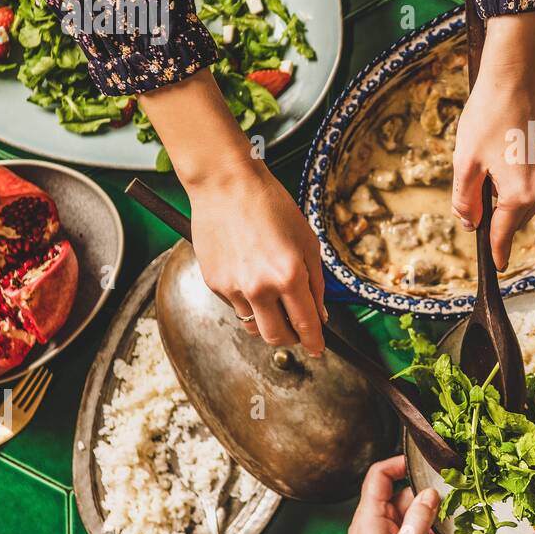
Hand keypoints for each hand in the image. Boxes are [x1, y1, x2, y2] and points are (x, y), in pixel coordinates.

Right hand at [188, 160, 326, 353]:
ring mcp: (234, 287)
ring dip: (267, 320)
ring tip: (274, 299)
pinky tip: (250, 275)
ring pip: (253, 325)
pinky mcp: (214, 283)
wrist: (227, 185)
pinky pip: (236, 305)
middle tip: (298, 330)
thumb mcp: (308, 241)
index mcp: (289, 275)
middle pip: (276, 337)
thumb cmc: (271, 205)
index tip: (318, 348)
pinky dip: (248, 300)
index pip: (306, 325)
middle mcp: (260, 287)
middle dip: (291, 338)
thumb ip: (316, 283)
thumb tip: (320, 315)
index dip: (314, 342)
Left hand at [348, 456, 444, 533]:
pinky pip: (407, 533)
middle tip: (444, 508)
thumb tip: (430, 493)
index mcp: (368, 518)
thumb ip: (419, 518)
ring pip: (407, 516)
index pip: (378, 476)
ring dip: (427, 523)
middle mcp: (371, 524)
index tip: (419, 463)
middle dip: (423, 502)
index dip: (398, 464)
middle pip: (398, 496)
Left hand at [451, 11, 534, 270]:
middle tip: (473, 194)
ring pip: (524, 194)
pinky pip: (533, 176)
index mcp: (521, 194)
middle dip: (494, 211)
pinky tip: (501, 150)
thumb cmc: (490, 115)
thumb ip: (466, 199)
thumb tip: (469, 221)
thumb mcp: (466, 162)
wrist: (518, 73)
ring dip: (504, 190)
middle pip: (515, 213)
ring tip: (486, 159)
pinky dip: (517, 174)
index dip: (496, 252)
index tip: (496, 267)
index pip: (504, 233)